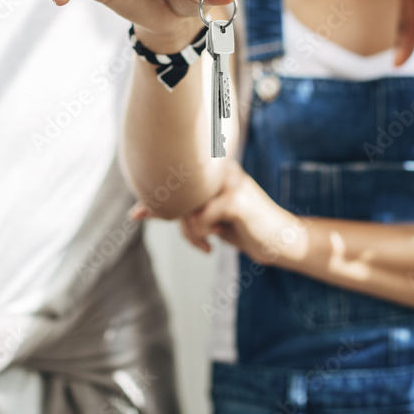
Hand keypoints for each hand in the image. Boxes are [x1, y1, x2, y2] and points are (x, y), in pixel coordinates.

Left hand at [138, 162, 307, 265]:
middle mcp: (221, 169)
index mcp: (214, 168)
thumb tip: (136, 211)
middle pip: (179, 195)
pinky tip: (213, 244)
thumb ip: (178, 208)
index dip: (154, 199)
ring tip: (204, 245)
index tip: (135, 214)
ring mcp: (229, 182)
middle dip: (176, 222)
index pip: (176, 180)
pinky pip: (200, 220)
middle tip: (195, 242)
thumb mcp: (206, 216)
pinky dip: (201, 235)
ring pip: (187, 209)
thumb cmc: (241, 227)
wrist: (278, 241)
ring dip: (191, 234)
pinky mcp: (235, 200)